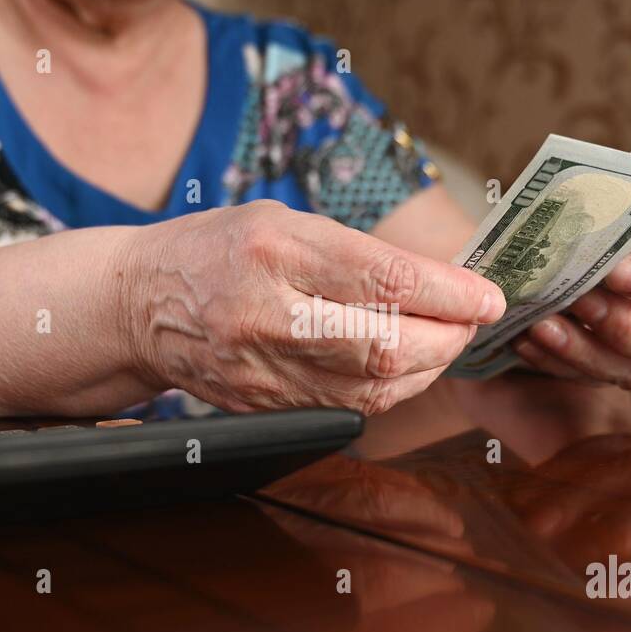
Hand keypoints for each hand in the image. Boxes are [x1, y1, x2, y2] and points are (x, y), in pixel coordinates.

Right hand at [123, 200, 505, 414]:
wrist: (141, 304)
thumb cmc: (219, 249)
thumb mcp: (284, 221)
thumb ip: (359, 253)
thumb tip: (443, 280)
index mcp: (275, 249)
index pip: (386, 278)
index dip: (451, 292)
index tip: (489, 295)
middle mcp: (267, 313)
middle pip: (387, 347)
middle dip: (450, 338)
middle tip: (472, 320)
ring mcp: (262, 370)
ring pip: (374, 389)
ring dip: (428, 368)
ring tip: (446, 340)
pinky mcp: (264, 406)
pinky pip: (348, 410)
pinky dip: (391, 391)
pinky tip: (406, 367)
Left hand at [512, 224, 630, 389]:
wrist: (617, 241)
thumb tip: (593, 242)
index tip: (620, 270)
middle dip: (622, 325)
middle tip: (581, 299)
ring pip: (627, 371)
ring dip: (580, 349)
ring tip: (542, 324)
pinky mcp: (618, 372)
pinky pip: (588, 376)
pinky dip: (554, 360)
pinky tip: (524, 339)